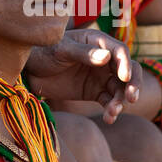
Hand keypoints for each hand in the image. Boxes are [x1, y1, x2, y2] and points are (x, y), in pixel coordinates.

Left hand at [24, 29, 140, 122]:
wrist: (29, 70)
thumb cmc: (44, 51)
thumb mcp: (61, 50)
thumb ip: (83, 53)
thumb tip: (106, 57)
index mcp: (98, 42)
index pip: (120, 52)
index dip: (125, 64)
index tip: (124, 78)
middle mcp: (104, 59)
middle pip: (128, 70)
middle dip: (133, 83)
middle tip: (132, 98)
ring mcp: (101, 76)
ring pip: (120, 89)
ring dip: (121, 100)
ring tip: (113, 112)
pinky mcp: (95, 92)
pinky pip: (109, 101)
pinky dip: (112, 110)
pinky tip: (110, 118)